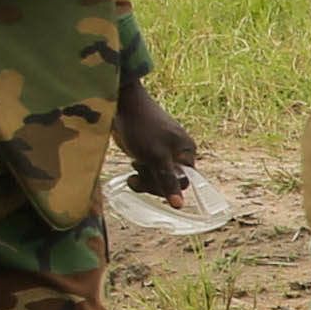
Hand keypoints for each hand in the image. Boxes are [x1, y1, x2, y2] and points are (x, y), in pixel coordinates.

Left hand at [115, 76, 199, 198]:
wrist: (123, 104)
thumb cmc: (143, 128)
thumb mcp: (156, 157)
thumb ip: (168, 181)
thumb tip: (179, 205)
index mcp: (187, 152)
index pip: (183, 183)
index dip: (166, 189)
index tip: (149, 183)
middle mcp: (178, 153)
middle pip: (169, 182)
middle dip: (152, 183)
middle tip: (136, 177)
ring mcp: (163, 152)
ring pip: (157, 177)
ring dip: (144, 177)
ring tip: (133, 168)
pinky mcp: (150, 150)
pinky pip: (149, 169)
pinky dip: (140, 171)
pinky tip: (132, 166)